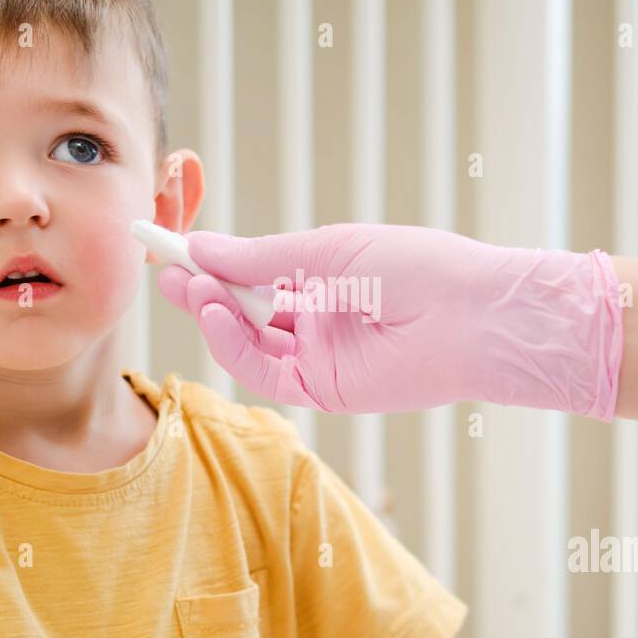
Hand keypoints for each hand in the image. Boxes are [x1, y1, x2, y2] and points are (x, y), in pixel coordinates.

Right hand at [155, 223, 622, 416]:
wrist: (470, 316)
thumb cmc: (416, 267)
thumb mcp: (328, 250)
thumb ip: (263, 259)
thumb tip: (204, 248)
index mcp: (324, 279)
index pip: (255, 274)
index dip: (214, 264)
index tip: (172, 247)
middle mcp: (317, 319)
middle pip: (245, 311)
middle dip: (205, 292)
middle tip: (167, 272)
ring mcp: (318, 357)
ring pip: (248, 344)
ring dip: (215, 318)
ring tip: (190, 288)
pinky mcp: (323, 390)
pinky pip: (264, 372)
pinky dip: (235, 347)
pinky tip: (217, 318)